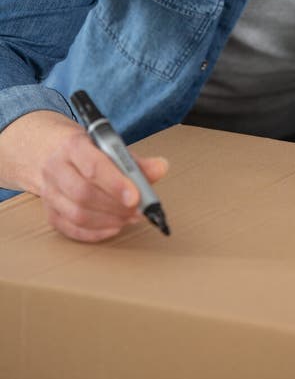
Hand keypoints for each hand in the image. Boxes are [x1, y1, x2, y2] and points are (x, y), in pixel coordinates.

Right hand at [0, 111, 168, 241]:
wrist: (50, 151)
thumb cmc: (86, 149)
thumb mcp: (110, 146)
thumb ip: (135, 160)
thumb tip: (161, 168)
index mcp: (73, 145)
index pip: (93, 166)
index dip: (116, 183)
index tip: (136, 197)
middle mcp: (56, 168)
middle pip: (83, 193)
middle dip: (115, 206)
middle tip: (138, 211)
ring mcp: (49, 192)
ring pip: (76, 214)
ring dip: (108, 221)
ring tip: (130, 218)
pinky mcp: (50, 212)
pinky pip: (70, 229)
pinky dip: (95, 233)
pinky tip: (114, 227)